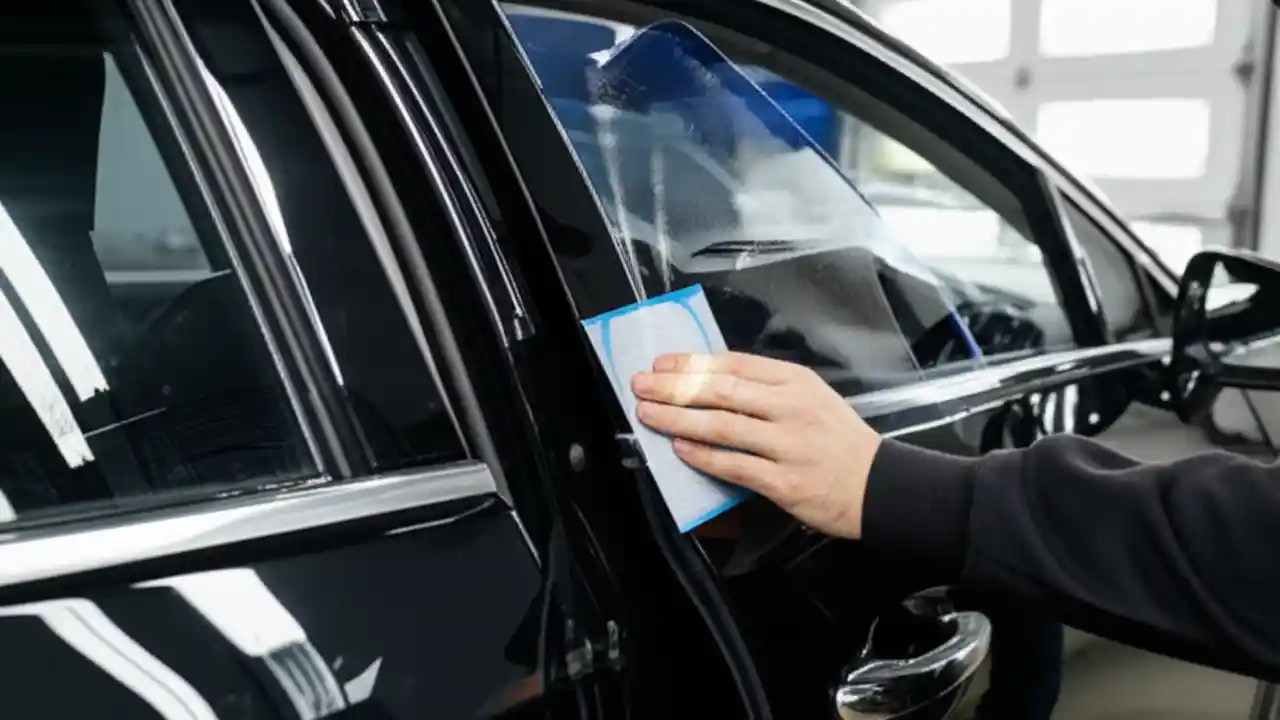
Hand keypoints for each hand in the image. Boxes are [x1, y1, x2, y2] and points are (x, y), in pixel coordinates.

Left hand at [632, 352, 881, 538]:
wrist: (879, 485)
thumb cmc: (839, 441)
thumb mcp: (811, 398)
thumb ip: (767, 389)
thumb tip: (711, 382)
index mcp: (795, 381)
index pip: (733, 364)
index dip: (692, 362)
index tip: (662, 363)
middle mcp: (790, 407)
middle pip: (720, 390)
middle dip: (674, 386)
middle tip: (642, 385)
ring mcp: (787, 444)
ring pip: (721, 425)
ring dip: (677, 418)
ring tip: (649, 413)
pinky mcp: (783, 480)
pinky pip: (733, 465)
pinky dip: (702, 456)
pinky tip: (679, 448)